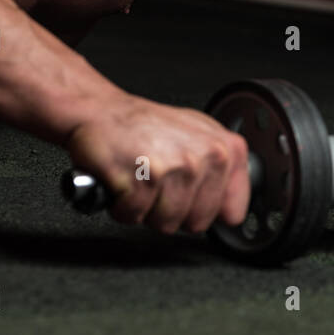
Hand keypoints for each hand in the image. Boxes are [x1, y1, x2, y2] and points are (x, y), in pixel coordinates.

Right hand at [65, 94, 249, 234]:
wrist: (99, 110)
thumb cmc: (143, 125)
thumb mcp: (197, 135)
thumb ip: (221, 169)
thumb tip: (232, 207)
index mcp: (226, 149)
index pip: (233, 212)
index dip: (206, 209)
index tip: (192, 197)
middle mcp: (205, 156)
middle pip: (197, 223)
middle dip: (172, 211)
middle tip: (158, 182)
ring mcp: (175, 167)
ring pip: (166, 223)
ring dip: (146, 209)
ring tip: (140, 180)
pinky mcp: (143, 178)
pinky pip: (134, 216)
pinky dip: (122, 206)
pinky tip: (123, 181)